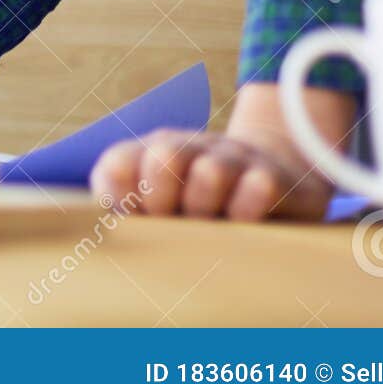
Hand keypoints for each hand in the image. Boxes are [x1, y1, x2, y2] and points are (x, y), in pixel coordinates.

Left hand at [90, 82, 353, 220]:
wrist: (275, 180)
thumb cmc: (204, 208)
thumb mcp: (163, 210)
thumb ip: (131, 216)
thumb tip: (108, 235)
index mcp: (151, 154)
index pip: (116, 167)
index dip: (121, 200)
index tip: (137, 220)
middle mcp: (188, 148)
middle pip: (163, 158)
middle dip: (164, 202)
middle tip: (176, 224)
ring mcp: (232, 157)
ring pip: (208, 172)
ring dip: (207, 208)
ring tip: (213, 229)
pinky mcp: (272, 174)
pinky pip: (257, 188)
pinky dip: (248, 212)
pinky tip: (248, 226)